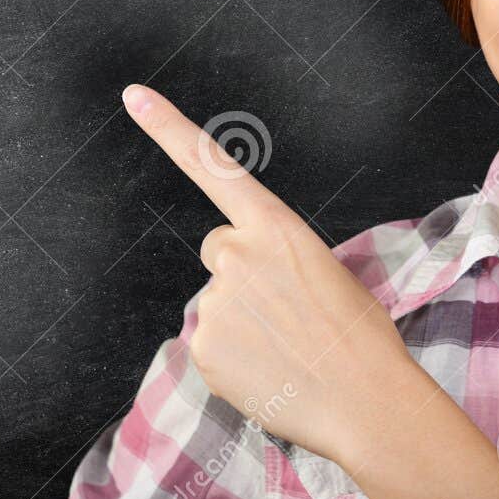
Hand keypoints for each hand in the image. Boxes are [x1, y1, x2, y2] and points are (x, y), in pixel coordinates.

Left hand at [121, 83, 422, 465]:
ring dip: (243, 320)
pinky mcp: (201, 347)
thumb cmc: (359, 336)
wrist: (365, 401)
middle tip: (287, 310)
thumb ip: (277, 258)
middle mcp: (235, 255)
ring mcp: (214, 301)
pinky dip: (233, 356)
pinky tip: (269, 370)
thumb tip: (253, 281)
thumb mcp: (327, 272)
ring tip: (287, 347)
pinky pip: (210, 342)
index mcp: (275, 227)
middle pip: (220, 251)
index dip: (169, 128)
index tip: (133, 97)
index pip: (214, 167)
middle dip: (243, 273)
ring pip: (218, 301)